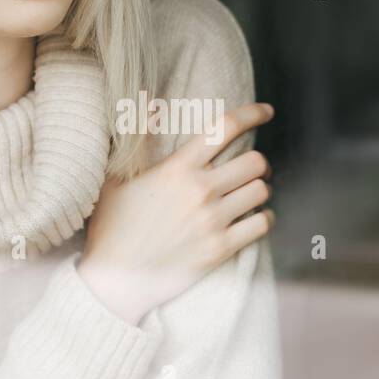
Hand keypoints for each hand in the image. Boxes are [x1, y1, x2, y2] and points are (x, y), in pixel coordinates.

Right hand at [77, 101, 275, 325]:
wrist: (114, 278)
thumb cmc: (112, 224)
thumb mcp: (116, 176)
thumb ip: (137, 136)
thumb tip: (148, 100)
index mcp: (177, 167)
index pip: (225, 128)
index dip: (253, 113)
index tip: (266, 111)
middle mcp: (200, 190)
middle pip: (256, 161)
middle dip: (257, 162)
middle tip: (249, 169)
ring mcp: (212, 221)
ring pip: (261, 192)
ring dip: (258, 190)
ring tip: (247, 194)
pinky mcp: (220, 249)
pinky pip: (262, 225)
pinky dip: (263, 219)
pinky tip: (253, 219)